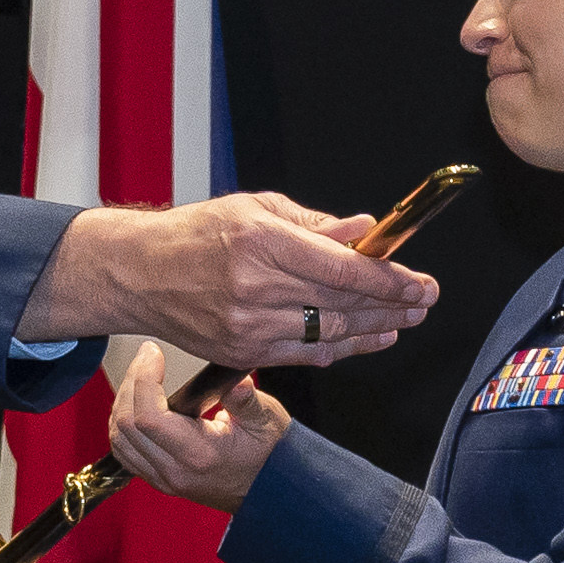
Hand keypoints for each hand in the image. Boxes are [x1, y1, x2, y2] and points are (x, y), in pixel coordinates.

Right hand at [17, 194, 436, 370]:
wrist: (140, 274)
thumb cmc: (197, 234)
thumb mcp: (256, 208)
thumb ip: (315, 224)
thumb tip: (364, 232)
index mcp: (262, 243)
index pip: (344, 268)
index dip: (391, 279)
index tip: (420, 283)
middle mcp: (256, 288)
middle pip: (343, 305)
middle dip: (392, 305)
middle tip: (423, 302)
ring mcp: (249, 327)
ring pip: (330, 334)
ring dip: (374, 331)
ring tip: (402, 322)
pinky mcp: (242, 353)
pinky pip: (304, 354)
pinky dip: (339, 348)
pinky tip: (364, 340)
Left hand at [107, 339, 290, 511]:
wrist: (271, 488)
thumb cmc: (270, 452)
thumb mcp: (266, 420)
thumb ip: (246, 400)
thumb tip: (236, 382)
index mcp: (199, 455)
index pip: (149, 417)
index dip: (143, 379)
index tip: (153, 353)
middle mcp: (175, 471)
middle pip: (126, 426)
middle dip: (130, 384)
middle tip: (146, 359)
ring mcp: (164, 479)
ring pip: (119, 441)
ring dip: (122, 403)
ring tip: (141, 378)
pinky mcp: (159, 480)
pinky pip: (125, 453)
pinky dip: (123, 424)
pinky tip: (137, 404)